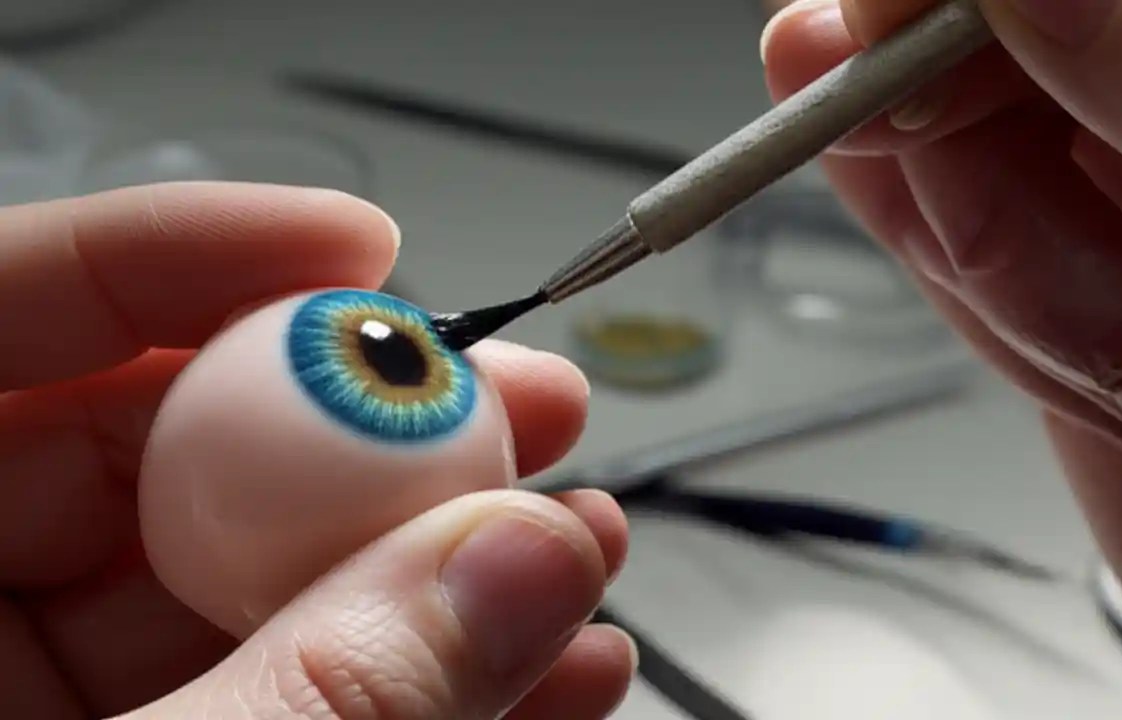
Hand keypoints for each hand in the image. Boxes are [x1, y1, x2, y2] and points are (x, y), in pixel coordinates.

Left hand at [0, 182, 632, 718]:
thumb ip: (324, 687)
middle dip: (360, 413)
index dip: (175, 256)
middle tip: (500, 397)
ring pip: (259, 567)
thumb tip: (515, 556)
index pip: (4, 321)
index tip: (355, 250)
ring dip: (432, 553)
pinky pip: (300, 680)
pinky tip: (543, 662)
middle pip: (165, 441)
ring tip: (570, 537)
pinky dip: (424, 667)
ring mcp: (74, 704)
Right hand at [764, 0, 1121, 715]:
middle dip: (986, 182)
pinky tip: (1094, 373)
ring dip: (1014, 284)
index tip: (853, 56)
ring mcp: (1120, 194)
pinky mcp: (1061, 281)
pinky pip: (950, 255)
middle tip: (1061, 269)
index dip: (929, 9)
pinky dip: (992, 318)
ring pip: (943, 169)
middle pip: (966, 60)